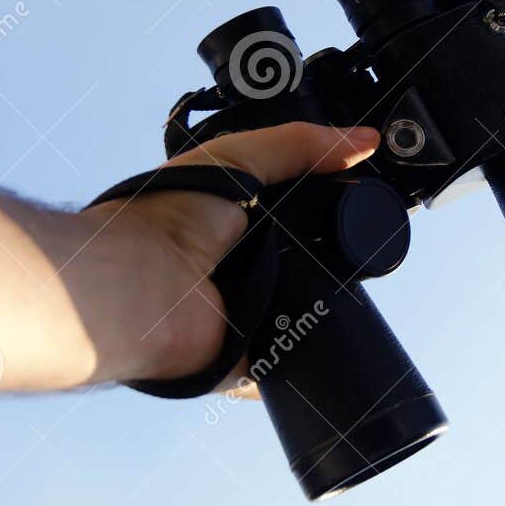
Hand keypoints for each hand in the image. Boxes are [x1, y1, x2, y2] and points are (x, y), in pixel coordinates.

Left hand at [79, 122, 379, 387]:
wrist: (136, 285)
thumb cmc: (164, 215)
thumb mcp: (238, 156)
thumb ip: (300, 144)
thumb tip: (367, 140)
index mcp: (236, 225)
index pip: (297, 217)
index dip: (329, 211)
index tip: (365, 201)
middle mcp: (240, 271)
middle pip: (311, 266)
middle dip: (336, 259)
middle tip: (368, 248)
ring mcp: (245, 319)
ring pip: (310, 314)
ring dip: (327, 305)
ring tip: (351, 288)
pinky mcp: (250, 361)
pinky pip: (294, 365)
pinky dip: (311, 357)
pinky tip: (332, 338)